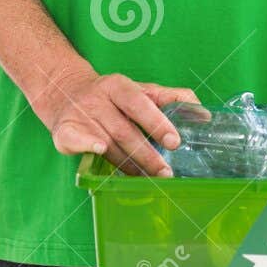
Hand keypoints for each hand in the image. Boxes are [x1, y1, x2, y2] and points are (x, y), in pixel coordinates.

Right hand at [46, 69, 200, 176]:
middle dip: (147, 155)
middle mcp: (98, 99)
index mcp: (119, 86)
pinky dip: (86, 144)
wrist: (65, 91)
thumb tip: (203, 114)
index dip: (157, 122)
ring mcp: (79, 114)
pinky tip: (100, 151)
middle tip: (167, 173)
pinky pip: (73, 140)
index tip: (175, 142)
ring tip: (149, 180)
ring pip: (107, 143)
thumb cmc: (112, 96)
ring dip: (128, 164)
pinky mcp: (63, 130)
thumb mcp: (140, 90)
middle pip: (125, 130)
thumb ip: (171, 99)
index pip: (140, 104)